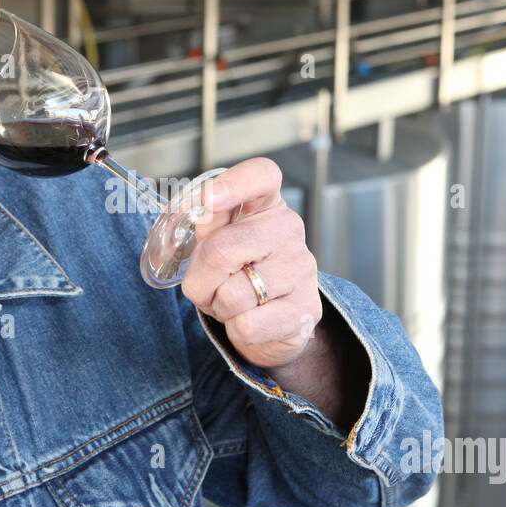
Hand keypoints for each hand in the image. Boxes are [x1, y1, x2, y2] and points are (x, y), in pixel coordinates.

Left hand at [180, 157, 323, 370]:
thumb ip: (208, 226)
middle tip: (209, 287)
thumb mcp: (219, 244)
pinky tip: (251, 320)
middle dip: (200, 280)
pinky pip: (246, 325)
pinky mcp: (305, 310)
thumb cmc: (240, 274)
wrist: (274, 322)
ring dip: (218, 308)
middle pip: (220, 251)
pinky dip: (236, 330)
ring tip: (234, 303)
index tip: (208, 199)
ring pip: (230, 295)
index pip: (261, 176)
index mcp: (266, 205)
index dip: (234, 183)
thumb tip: (200, 212)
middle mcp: (289, 229)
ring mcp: (301, 269)